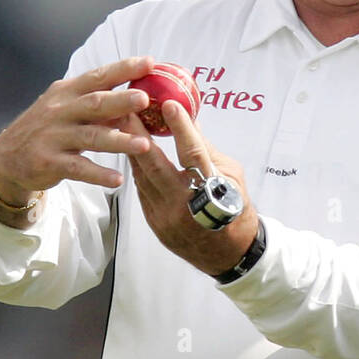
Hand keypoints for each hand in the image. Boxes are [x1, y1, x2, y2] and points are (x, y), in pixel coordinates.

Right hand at [0, 56, 157, 207]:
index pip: (98, 76)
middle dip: (120, 101)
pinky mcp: (48, 162)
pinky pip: (78, 168)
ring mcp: (53, 136)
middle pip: (94, 104)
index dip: (123, 69)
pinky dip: (98, 174)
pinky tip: (117, 179)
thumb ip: (97, 100)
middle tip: (145, 99)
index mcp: (68, 92)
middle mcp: (60, 110)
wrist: (7, 157)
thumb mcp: (67, 106)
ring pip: (90, 137)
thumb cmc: (49, 128)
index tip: (150, 62)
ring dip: (118, 141)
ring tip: (144, 145)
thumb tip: (140, 92)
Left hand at [126, 98, 260, 277]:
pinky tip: (132, 153)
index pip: (193, 154)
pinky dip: (138, 170)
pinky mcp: (154, 224)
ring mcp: (166, 217)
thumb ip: (208, 150)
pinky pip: (142, 191)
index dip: (180, 128)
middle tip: (126, 108)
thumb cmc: (235, 210)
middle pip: (155, 165)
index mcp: (211, 190)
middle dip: (137, 134)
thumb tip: (189, 121)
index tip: (170, 104)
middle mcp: (185, 205)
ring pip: (143, 177)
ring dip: (131, 150)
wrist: (229, 254)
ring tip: (122, 125)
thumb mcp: (232, 176)